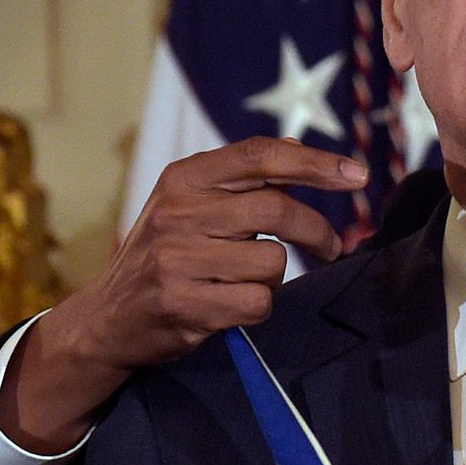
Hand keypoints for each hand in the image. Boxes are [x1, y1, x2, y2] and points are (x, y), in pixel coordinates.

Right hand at [0, 137, 367, 452]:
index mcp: (184, 178)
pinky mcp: (183, 303)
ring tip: (244, 281)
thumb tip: (296, 147)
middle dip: (316, 231)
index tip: (357, 176)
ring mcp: (177, 259)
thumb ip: (238, 178)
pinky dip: (258, 308)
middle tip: (331, 247)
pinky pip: (257, 303)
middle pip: (277, 210)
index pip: (260, 156)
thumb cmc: (163, 253)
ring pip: (272, 262)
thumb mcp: (188, 203)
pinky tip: (230, 306)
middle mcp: (179, 212)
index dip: (315, 162)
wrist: (108, 317)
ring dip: (274, 277)